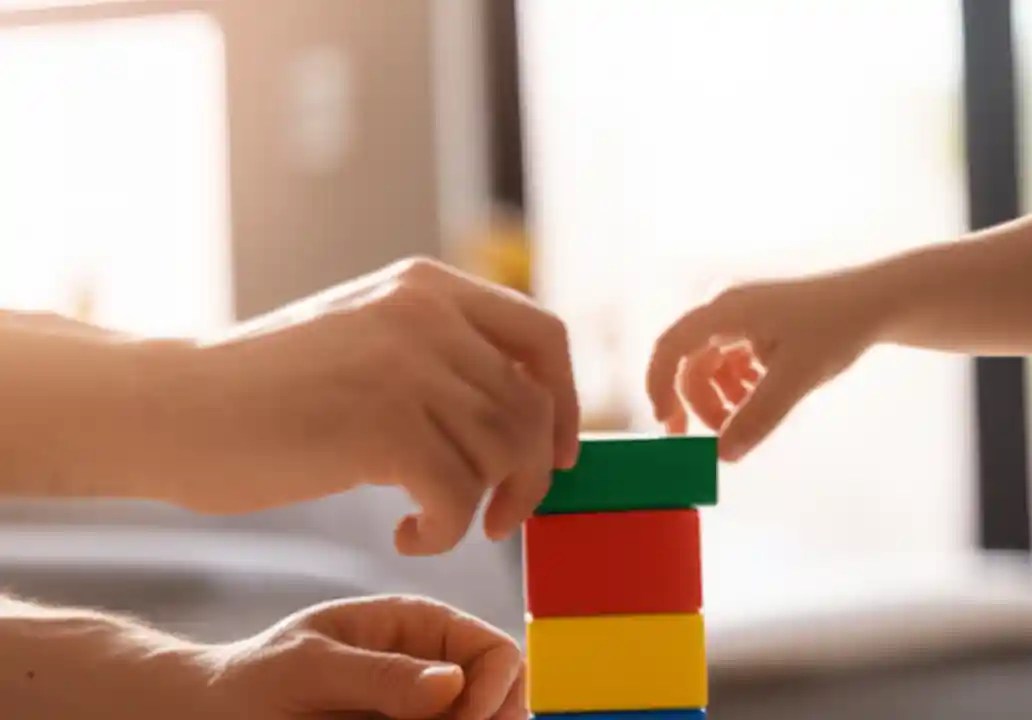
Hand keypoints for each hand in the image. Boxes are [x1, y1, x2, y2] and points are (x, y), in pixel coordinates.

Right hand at [141, 257, 578, 552]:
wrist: (172, 407)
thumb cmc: (271, 392)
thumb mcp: (370, 339)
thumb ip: (446, 357)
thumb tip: (538, 419)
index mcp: (428, 285)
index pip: (546, 335)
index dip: (567, 404)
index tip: (557, 455)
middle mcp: (426, 312)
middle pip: (534, 405)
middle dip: (531, 476)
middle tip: (499, 516)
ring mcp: (405, 363)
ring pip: (506, 452)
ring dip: (488, 507)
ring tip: (440, 523)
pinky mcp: (379, 424)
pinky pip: (460, 496)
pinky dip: (445, 533)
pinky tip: (407, 536)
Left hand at [206, 595, 525, 719]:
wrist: (212, 719)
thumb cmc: (253, 679)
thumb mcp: (308, 668)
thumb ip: (377, 673)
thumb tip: (452, 682)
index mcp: (420, 627)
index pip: (495, 651)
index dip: (493, 691)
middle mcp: (434, 672)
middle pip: (504, 700)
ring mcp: (425, 716)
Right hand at [647, 269, 891, 460]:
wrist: (876, 303)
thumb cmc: (836, 329)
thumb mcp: (795, 378)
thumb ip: (757, 418)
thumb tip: (724, 456)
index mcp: (726, 312)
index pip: (671, 347)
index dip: (659, 385)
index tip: (667, 424)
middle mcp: (727, 311)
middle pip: (690, 364)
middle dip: (697, 405)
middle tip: (709, 442)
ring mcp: (743, 318)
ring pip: (711, 367)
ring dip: (722, 398)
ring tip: (750, 417)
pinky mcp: (759, 327)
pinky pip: (732, 362)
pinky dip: (740, 387)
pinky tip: (763, 398)